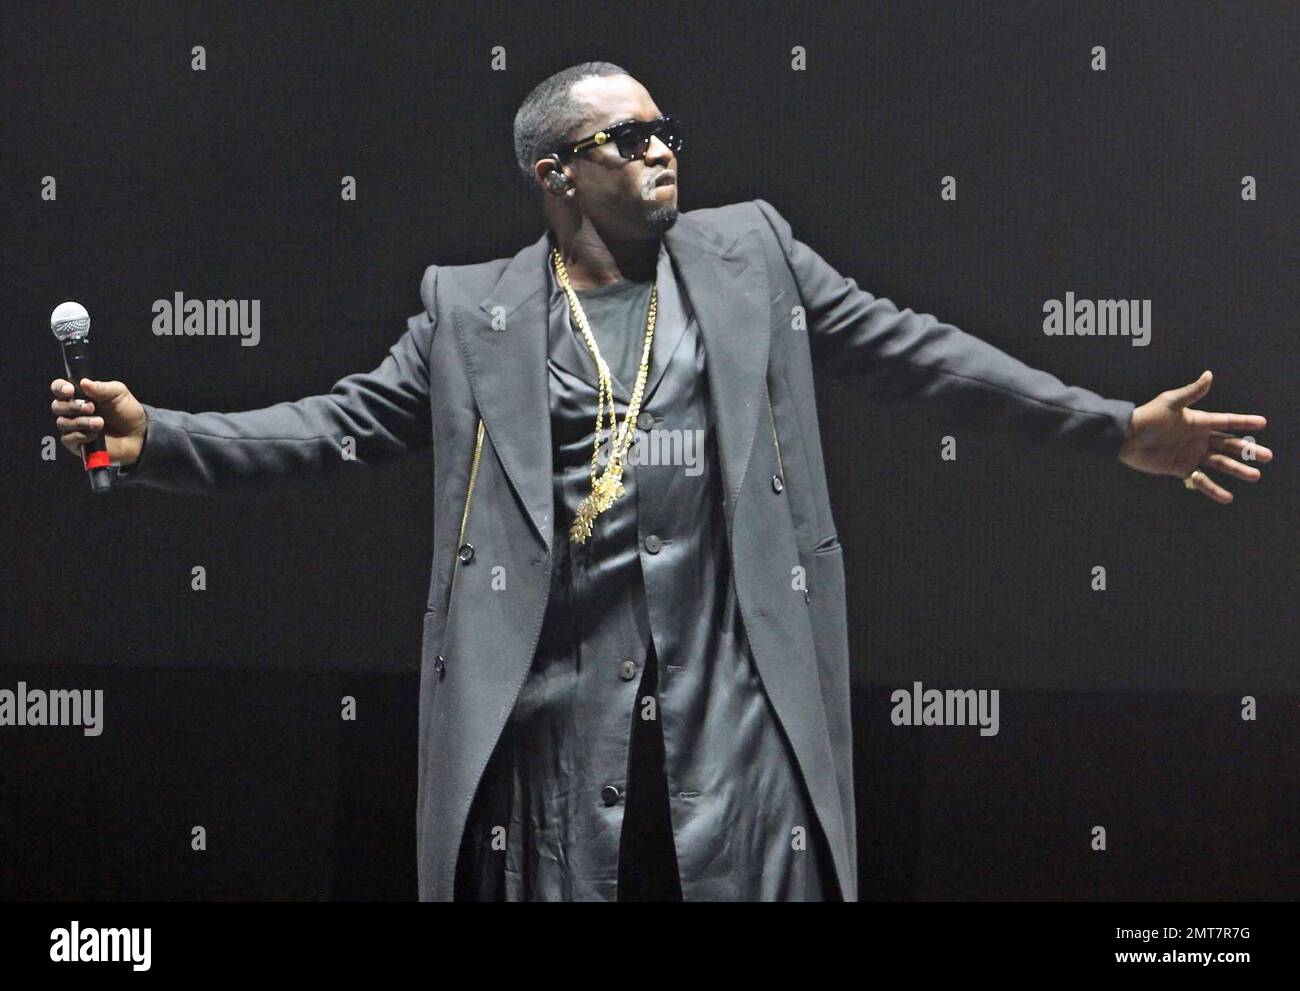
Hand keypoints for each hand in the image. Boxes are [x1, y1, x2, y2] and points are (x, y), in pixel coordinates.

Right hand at [50, 377, 147, 467]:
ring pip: (63, 423)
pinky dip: (82, 435)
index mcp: (80, 395)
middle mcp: (73, 410)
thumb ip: (102, 387)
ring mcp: (73, 427)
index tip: (70, 390)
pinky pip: (69, 438)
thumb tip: (84, 382)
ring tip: (100, 422)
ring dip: (82, 422)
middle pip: (57, 406)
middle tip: (91, 408)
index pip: (59, 388)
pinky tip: (96, 435)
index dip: (60, 388)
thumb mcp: (119, 393)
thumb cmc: (126, 411)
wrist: (138, 434)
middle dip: (72, 406)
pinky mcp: (76, 443)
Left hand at [1118, 370, 1270, 503]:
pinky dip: (1213, 489)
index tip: (1263, 423)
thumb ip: (1191, 392)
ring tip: (1254, 476)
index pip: (1227, 422)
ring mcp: (1191, 454)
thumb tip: (1209, 375)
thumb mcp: (1170, 403)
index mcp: (1199, 421)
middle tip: (1267, 456)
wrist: (1125, 438)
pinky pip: (1200, 480)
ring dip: (1237, 470)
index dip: (1244, 422)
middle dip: (1248, 450)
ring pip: (1220, 463)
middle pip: (1229, 445)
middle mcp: (1199, 438)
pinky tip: (1227, 497)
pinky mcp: (1180, 469)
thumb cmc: (1147, 417)